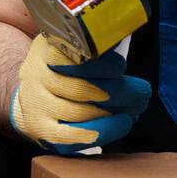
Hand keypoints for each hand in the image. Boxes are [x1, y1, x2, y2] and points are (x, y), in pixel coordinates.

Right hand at [9, 33, 150, 155]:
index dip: (101, 64)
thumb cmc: (69, 69)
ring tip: (134, 110)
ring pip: (80, 113)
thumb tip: (127, 41)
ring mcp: (35, 104)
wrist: (37, 94)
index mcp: (47, 48)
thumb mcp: (76, 47)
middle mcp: (35, 75)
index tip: (121, 67)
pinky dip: (101, 131)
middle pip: (81, 88)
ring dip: (114, 114)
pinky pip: (71, 136)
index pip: (73, 57)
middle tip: (142, 93)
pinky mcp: (39, 128)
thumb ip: (99, 46)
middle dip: (119, 93)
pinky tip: (121, 124)